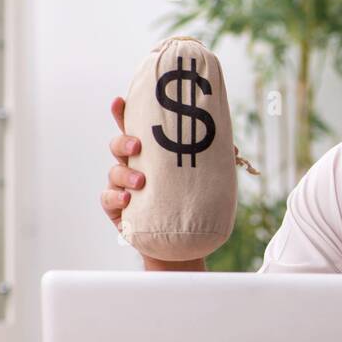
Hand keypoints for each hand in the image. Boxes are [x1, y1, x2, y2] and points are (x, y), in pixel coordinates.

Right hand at [103, 96, 210, 270]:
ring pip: (115, 171)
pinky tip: (126, 199)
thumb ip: (214, 161)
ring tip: (141, 182)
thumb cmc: (188, 201)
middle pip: (120, 145)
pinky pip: (108, 198)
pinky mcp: (117, 208)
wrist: (179, 240)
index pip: (135, 129)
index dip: (123, 113)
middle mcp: (133, 166)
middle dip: (124, 142)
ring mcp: (123, 186)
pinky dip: (115, 197)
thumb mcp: (201, 179)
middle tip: (137, 146)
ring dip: (125, 174)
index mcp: (151, 154)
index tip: (120, 100)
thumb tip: (233, 147)